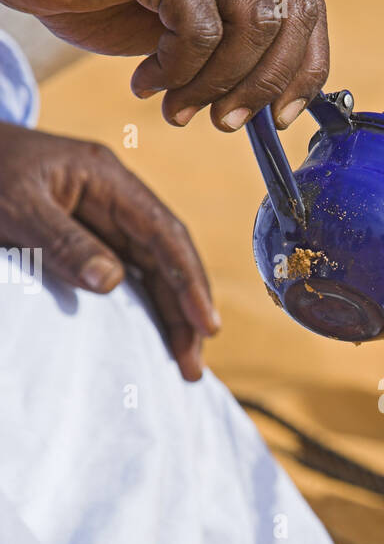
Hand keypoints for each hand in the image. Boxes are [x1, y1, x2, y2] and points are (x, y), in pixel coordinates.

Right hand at [0, 0, 327, 131]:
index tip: (284, 119)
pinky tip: (148, 80)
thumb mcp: (174, 25)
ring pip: (249, 26)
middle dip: (264, 86)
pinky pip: (199, 29)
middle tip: (227, 124)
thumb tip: (270, 106)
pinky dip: (179, 70)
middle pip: (287, 17)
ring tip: (177, 108)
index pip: (304, 7)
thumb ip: (223, 49)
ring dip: (217, 85)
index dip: (306, 69)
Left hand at [0, 122, 218, 379]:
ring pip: (151, 270)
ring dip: (170, 315)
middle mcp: (114, 198)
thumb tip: (111, 282)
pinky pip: (127, 273)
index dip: (189, 282)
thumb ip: (62, 241)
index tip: (206, 326)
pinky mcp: (87, 237)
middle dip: (186, 310)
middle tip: (192, 364)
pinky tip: (153, 334)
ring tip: (183, 361)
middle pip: (166, 258)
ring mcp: (102, 218)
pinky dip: (144, 306)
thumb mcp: (16, 205)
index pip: (163, 234)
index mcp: (106, 179)